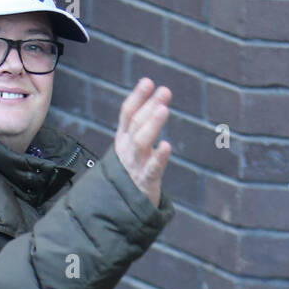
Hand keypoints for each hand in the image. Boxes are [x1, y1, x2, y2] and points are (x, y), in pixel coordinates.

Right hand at [113, 78, 171, 207]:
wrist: (121, 206)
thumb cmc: (132, 172)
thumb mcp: (131, 148)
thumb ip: (140, 126)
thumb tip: (158, 100)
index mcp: (123, 139)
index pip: (128, 114)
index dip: (138, 97)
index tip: (148, 82)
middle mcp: (127, 150)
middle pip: (137, 124)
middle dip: (150, 106)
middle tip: (164, 91)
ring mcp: (135, 165)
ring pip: (141, 142)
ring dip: (152, 125)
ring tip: (163, 110)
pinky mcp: (145, 181)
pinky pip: (152, 169)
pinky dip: (158, 158)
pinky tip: (167, 146)